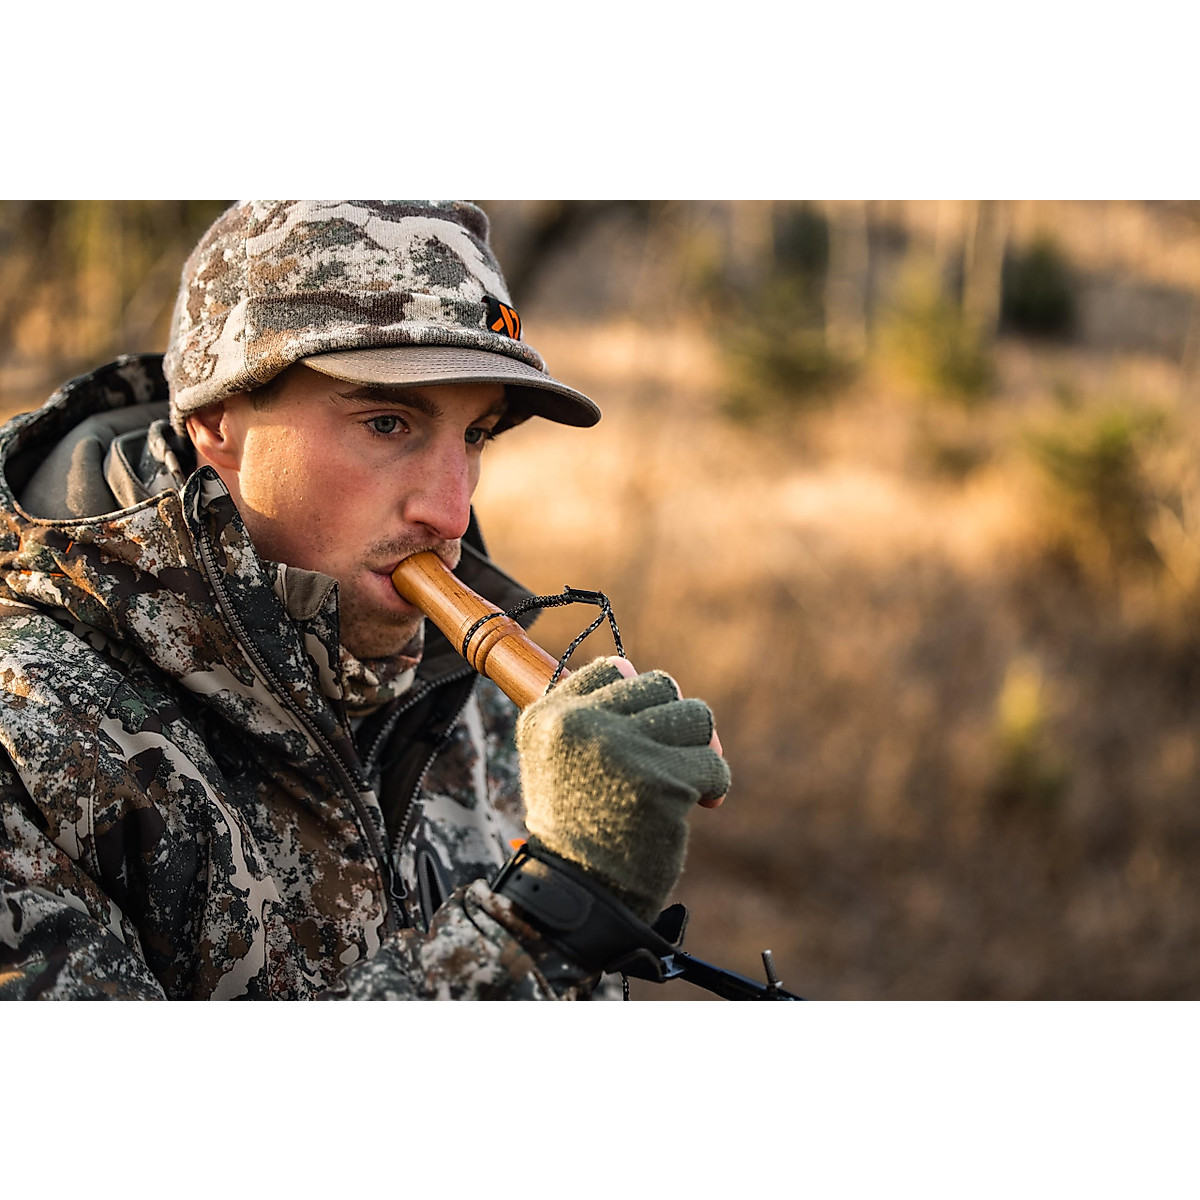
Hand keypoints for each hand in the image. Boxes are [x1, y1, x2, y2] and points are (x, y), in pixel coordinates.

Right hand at [515, 656, 730, 920]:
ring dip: (698, 751)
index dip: (638, 702)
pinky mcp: (661, 780)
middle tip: (669, 762)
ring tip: (683, 784)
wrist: (582, 897)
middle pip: (661, 687)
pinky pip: (713, 764)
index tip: (639, 739)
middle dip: (674, 725)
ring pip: (695, 716)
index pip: (614, 669)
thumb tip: (634, 670)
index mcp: (548, 716)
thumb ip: (588, 716)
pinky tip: (700, 805)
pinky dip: (714, 785)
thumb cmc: (577, 831)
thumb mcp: (558, 762)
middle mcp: (579, 724)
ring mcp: (621, 749)